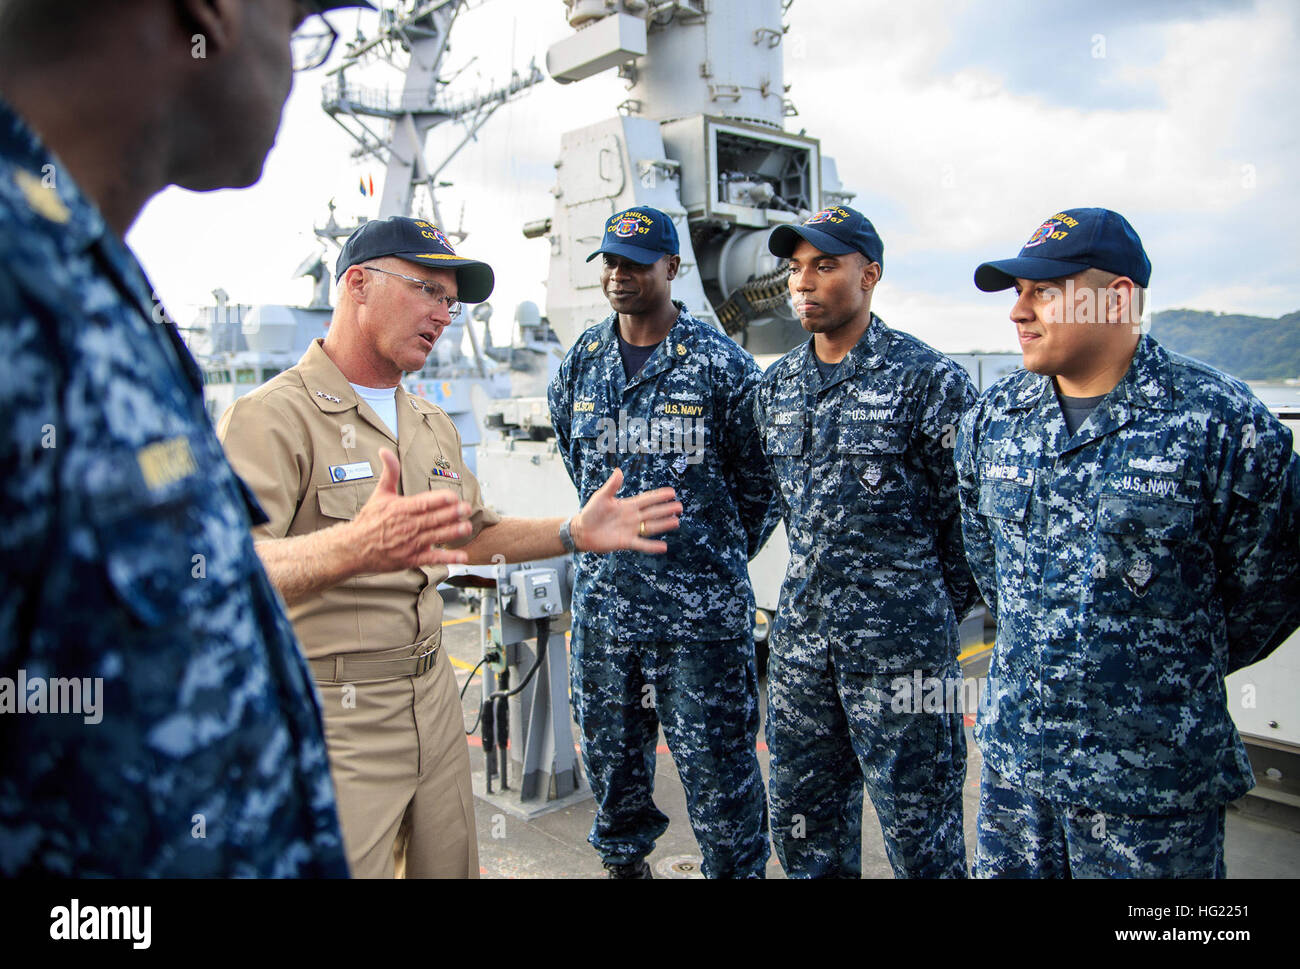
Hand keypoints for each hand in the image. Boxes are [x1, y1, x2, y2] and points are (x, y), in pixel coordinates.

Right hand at [348, 448, 471, 571]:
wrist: (353, 548)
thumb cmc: (369, 520)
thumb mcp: (380, 494)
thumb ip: (390, 472)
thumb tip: (385, 451)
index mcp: (400, 509)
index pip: (422, 503)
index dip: (438, 500)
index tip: (453, 496)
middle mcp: (406, 526)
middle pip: (431, 519)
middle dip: (451, 514)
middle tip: (466, 508)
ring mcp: (409, 544)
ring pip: (434, 537)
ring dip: (451, 533)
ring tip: (466, 528)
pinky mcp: (411, 559)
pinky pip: (431, 559)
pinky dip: (447, 558)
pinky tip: (461, 557)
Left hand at [571, 467, 681, 553]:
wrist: (582, 531)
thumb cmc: (590, 513)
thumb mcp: (601, 497)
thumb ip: (612, 486)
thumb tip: (619, 471)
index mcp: (628, 505)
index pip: (647, 499)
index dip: (659, 496)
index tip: (672, 492)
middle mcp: (632, 517)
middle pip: (653, 512)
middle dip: (666, 509)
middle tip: (680, 507)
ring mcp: (630, 530)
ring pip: (651, 527)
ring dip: (663, 525)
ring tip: (676, 522)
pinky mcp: (626, 542)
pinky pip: (641, 544)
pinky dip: (652, 546)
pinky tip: (663, 547)